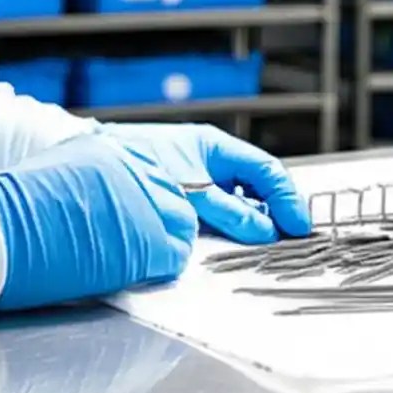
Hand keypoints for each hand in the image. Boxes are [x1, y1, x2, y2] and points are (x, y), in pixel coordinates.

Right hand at [0, 132, 195, 310]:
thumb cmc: (6, 212)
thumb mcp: (56, 172)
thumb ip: (91, 180)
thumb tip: (105, 204)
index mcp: (111, 150)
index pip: (155, 175)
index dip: (149, 203)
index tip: (136, 221)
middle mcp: (134, 168)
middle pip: (174, 198)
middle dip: (161, 224)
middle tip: (138, 247)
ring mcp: (144, 203)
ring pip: (182, 227)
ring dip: (164, 246)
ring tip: (134, 262)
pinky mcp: (147, 241)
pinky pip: (175, 257)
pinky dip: (161, 269)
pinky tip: (134, 273)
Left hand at [103, 123, 310, 244]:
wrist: (93, 170)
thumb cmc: (139, 165)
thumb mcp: (193, 191)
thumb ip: (229, 212)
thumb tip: (264, 231)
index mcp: (215, 147)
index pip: (265, 170)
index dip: (286, 198)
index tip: (299, 226)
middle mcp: (209, 162)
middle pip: (254, 188)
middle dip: (274, 213)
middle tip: (290, 241)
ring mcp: (195, 182)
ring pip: (235, 204)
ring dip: (252, 224)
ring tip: (266, 246)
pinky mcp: (181, 201)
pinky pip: (214, 215)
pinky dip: (228, 229)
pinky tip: (233, 243)